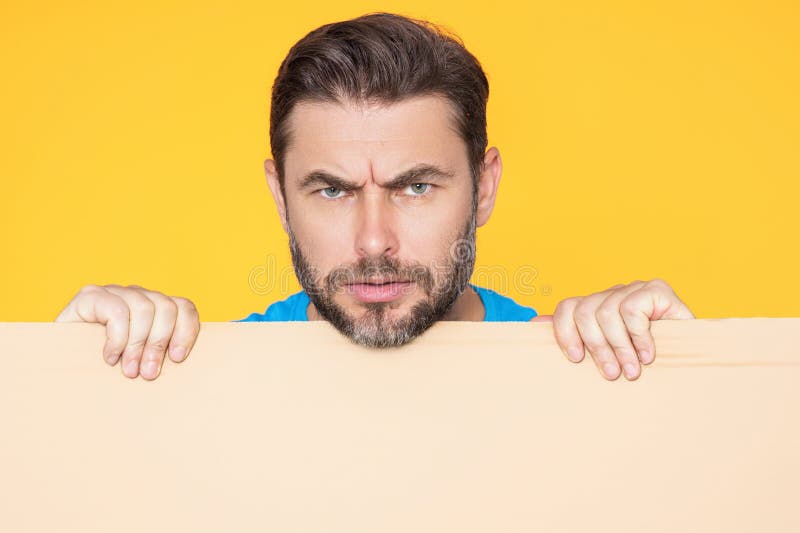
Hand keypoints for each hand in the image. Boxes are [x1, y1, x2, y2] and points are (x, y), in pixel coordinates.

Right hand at [55, 284, 200, 379]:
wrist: (57, 363)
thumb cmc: (105, 368)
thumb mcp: (140, 361)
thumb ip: (161, 357)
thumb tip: (185, 366)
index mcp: (155, 307)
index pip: (184, 307)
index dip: (187, 330)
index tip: (178, 358)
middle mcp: (137, 295)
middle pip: (167, 307)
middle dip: (160, 343)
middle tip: (149, 374)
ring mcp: (114, 292)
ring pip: (145, 309)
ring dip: (139, 345)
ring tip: (129, 371)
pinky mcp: (91, 295)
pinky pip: (117, 312)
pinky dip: (117, 339)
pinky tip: (109, 358)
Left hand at [531, 279, 693, 379]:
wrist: (693, 367)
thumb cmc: (643, 365)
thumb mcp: (606, 356)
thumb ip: (574, 338)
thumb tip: (533, 324)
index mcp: (597, 306)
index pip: (567, 307)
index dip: (565, 332)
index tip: (575, 360)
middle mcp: (613, 293)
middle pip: (585, 311)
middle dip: (596, 347)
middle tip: (610, 375)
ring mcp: (636, 288)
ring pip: (608, 312)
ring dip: (620, 348)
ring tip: (632, 371)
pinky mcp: (658, 290)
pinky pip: (634, 309)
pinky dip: (639, 336)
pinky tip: (649, 355)